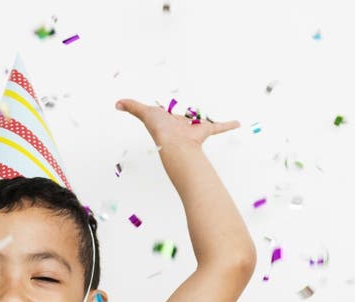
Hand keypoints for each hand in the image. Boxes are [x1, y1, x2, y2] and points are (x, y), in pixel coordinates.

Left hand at [115, 97, 239, 147]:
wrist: (174, 144)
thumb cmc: (160, 130)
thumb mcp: (145, 113)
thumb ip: (133, 107)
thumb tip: (117, 103)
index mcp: (169, 122)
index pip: (169, 116)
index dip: (168, 114)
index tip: (170, 114)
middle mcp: (182, 126)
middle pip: (187, 120)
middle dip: (190, 120)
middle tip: (191, 117)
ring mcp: (194, 129)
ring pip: (204, 124)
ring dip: (212, 124)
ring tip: (219, 123)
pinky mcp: (205, 131)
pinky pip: (218, 127)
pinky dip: (228, 125)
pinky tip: (237, 123)